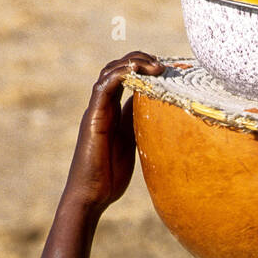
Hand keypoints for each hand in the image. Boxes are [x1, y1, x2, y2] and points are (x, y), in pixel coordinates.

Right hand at [62, 51, 164, 214]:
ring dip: (132, 64)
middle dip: (139, 61)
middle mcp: (103, 107)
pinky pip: (102, 88)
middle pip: (117, 70)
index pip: (125, 79)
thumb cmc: (110, 176)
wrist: (91, 196)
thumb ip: (136, 124)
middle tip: (163, 64)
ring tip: (155, 65)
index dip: (143, 69)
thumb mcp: (130, 144)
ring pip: (110, 73)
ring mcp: (96, 111)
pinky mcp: (93, 118)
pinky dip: (118, 75)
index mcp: (112, 112)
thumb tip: (151, 106)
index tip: (165, 70)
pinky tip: (134, 71)